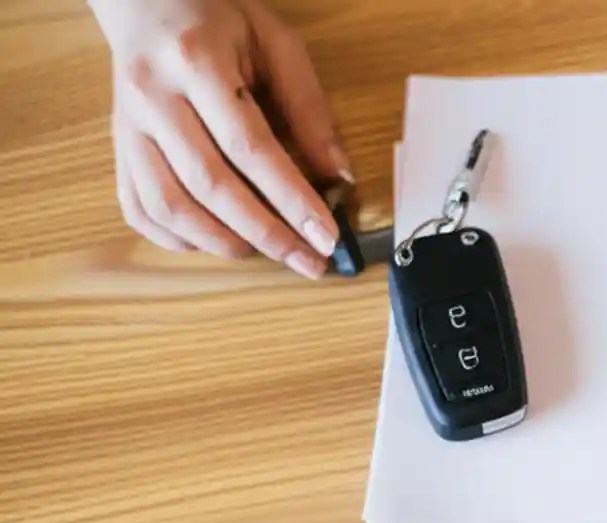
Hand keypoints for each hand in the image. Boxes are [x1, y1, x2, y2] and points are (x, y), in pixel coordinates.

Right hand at [90, 0, 352, 279]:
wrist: (146, 3)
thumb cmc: (219, 22)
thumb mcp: (277, 45)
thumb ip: (309, 109)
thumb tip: (339, 176)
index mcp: (197, 62)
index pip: (251, 147)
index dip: (292, 199)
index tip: (326, 236)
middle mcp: (153, 97)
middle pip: (211, 185)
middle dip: (267, 234)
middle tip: (308, 261)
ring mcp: (127, 127)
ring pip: (169, 205)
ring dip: (223, 242)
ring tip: (266, 252)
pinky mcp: (116, 148)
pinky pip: (139, 209)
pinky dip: (180, 238)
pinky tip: (218, 240)